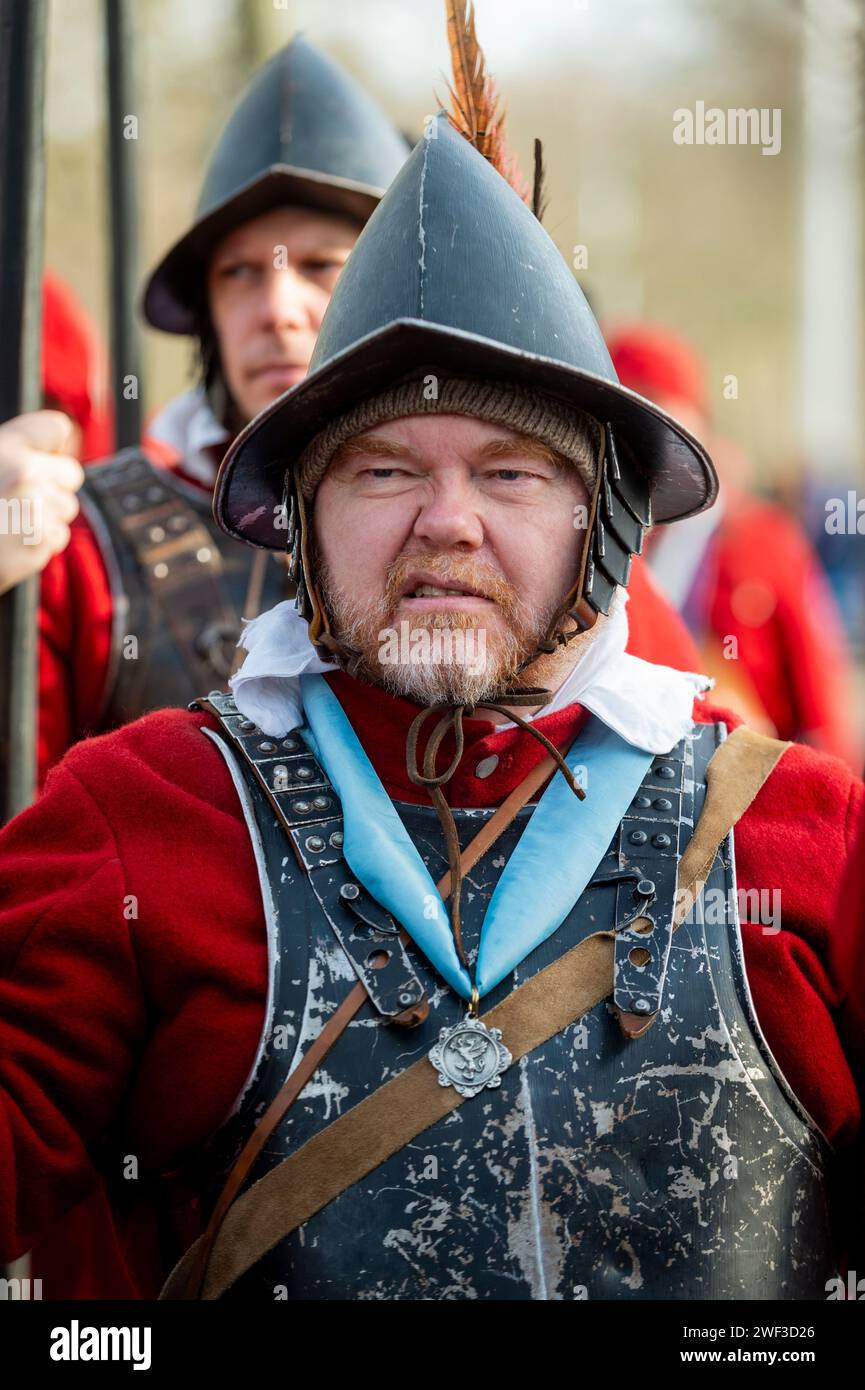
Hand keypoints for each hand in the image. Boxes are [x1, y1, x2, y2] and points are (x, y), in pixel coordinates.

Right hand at [0, 411, 84, 595]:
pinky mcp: (37, 546)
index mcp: (7, 447)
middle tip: (19, 496)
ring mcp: (34, 513)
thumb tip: (56, 444)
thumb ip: (14, 449)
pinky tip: (10, 542)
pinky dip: (38, 543)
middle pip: (71, 474)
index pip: (56, 428)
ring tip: (9, 520)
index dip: (49, 444)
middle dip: (52, 484)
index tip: (40, 456)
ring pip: (66, 509)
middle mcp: (25, 475)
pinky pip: (56, 539)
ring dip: (46, 515)